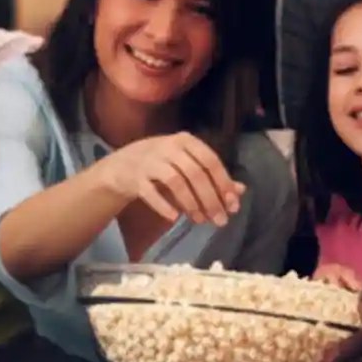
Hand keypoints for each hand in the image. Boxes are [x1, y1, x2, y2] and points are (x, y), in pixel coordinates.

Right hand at [93, 132, 244, 225]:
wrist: (121, 166)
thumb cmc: (161, 165)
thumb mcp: (187, 165)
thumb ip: (213, 176)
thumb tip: (240, 190)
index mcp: (185, 141)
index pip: (210, 161)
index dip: (224, 183)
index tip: (233, 206)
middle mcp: (168, 146)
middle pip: (195, 173)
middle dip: (210, 199)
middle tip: (220, 220)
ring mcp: (150, 160)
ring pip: (176, 181)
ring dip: (191, 203)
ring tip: (200, 220)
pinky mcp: (135, 176)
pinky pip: (150, 192)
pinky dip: (164, 205)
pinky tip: (174, 218)